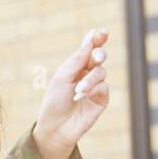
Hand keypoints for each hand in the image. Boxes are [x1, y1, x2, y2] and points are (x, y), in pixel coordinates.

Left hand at [33, 27, 110, 157]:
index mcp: (76, 66)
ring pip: (101, 72)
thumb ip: (77, 59)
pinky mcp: (102, 99)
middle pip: (99, 57)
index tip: (102, 32)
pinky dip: (92, 89)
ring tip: (78, 90)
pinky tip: (81, 96)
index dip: (97, 39)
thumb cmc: (54, 101)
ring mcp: (96, 86)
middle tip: (96, 57)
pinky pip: (103, 87)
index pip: (89, 48)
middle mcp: (87, 73)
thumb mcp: (62, 76)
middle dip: (98, 54)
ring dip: (90, 79)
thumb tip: (90, 38)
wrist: (55, 126)